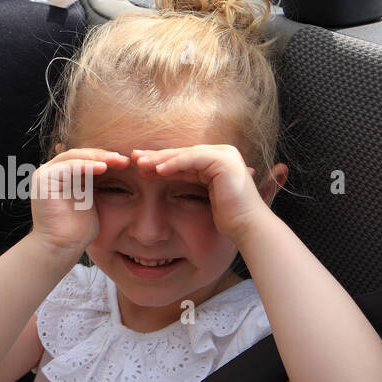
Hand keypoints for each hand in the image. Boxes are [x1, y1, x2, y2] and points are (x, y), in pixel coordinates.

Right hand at [29, 148, 128, 254]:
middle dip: (103, 156)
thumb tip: (113, 172)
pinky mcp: (44, 179)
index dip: (105, 160)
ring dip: (97, 157)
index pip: (85, 160)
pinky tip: (102, 167)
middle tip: (124, 159)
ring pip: (74, 157)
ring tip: (116, 160)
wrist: (62, 247)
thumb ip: (94, 186)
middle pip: (80, 156)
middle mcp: (52, 173)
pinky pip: (68, 166)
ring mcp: (45, 175)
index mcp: (62, 178)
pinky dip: (86, 165)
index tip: (125, 163)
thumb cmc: (77, 232)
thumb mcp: (90, 202)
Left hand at [132, 144, 268, 240]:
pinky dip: (175, 163)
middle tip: (134, 157)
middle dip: (158, 156)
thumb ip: (187, 181)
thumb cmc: (227, 219)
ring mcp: (225, 155)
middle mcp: (223, 153)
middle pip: (183, 153)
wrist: (247, 228)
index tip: (140, 167)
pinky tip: (158, 170)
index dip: (161, 161)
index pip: (184, 158)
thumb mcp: (201, 195)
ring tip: (140, 164)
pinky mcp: (224, 161)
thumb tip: (161, 173)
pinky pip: (193, 159)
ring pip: (185, 154)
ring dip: (161, 158)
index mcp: (218, 160)